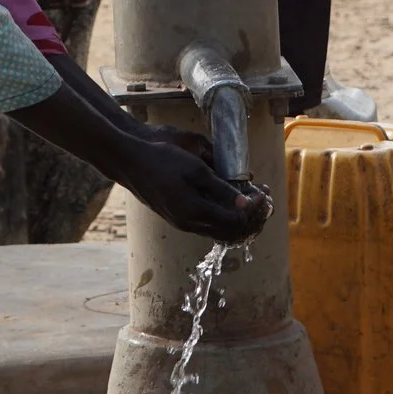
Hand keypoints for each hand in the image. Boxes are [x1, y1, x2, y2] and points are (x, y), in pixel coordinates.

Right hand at [113, 131, 271, 242]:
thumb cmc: (162, 160)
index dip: (253, 209)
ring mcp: (182, 223)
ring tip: (250, 200)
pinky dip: (224, 217)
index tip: (261, 192)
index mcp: (195, 213)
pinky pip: (208, 225)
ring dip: (238, 219)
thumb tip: (246, 204)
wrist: (130, 162)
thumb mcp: (196, 170)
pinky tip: (229, 201)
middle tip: (262, 199)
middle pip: (230, 233)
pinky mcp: (177, 217)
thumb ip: (221, 189)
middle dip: (251, 219)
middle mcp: (189, 224)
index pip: (236, 222)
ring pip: (219, 231)